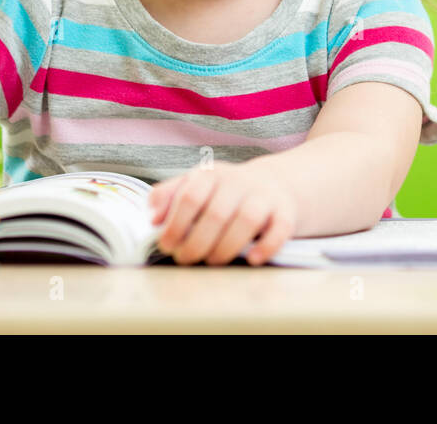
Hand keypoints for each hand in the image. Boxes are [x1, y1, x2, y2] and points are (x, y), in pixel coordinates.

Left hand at [147, 161, 297, 265]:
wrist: (273, 184)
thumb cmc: (224, 191)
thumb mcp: (195, 185)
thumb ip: (168, 195)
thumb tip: (152, 217)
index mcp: (212, 174)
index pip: (190, 197)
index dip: (175, 224)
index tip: (167, 245)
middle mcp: (239, 181)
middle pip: (216, 214)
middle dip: (197, 243)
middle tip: (186, 259)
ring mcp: (264, 195)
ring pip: (247, 220)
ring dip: (226, 247)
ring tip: (212, 261)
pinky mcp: (285, 212)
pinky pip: (280, 229)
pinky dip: (267, 246)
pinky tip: (252, 259)